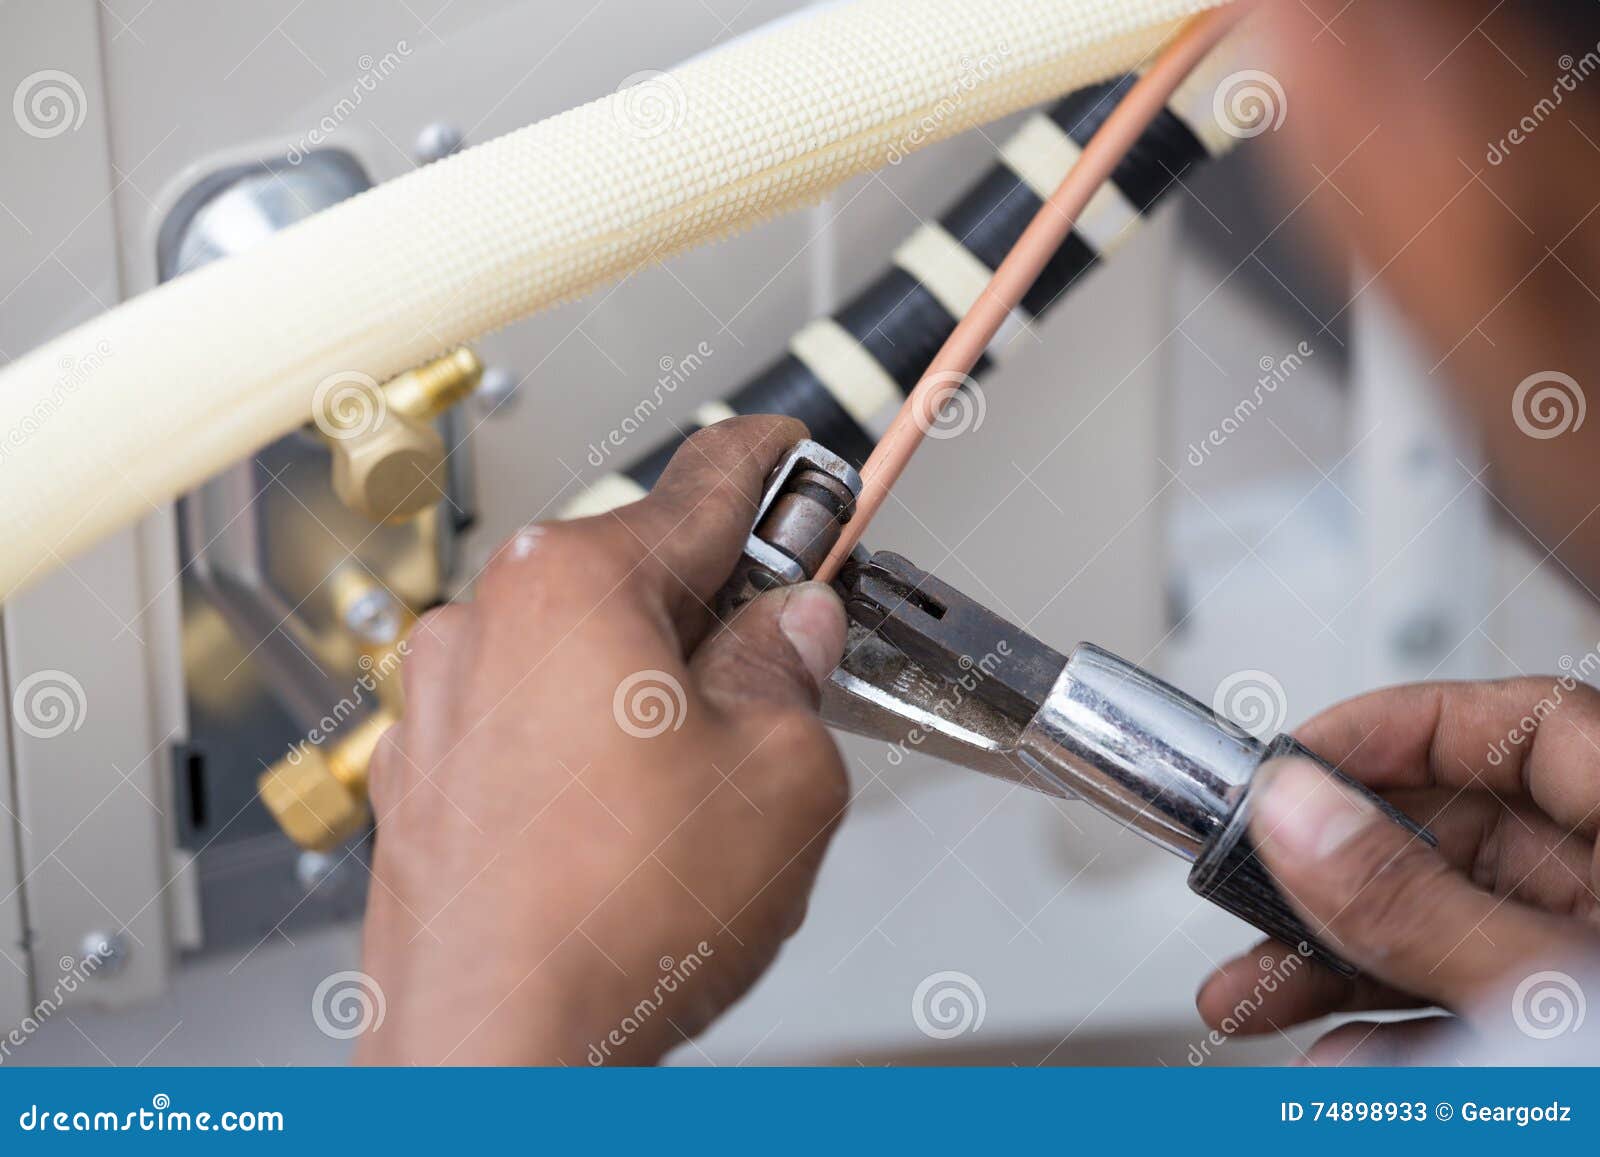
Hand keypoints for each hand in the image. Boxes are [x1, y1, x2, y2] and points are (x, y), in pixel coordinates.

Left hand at [356, 416, 849, 1064]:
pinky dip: (588, 742)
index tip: (796, 458)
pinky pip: (528, 721)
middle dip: (720, 607)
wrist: (493, 1055)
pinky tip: (631, 821)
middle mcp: (487, 624)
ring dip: (652, 686)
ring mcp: (443, 702)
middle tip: (787, 655)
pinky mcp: (425, 775)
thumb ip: (792, 671)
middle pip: (638, 575)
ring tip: (706, 780)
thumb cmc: (611, 923)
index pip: (704, 483)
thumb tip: (791, 630)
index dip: (776, 467)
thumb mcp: (781, 775)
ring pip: (581, 655)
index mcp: (574, 586)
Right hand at [1197, 678, 1599, 1063]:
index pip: (1514, 722)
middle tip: (1248, 888)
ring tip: (1255, 994)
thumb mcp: (1545, 982)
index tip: (1290, 767)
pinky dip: (1402, 1034)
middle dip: (1332, 875)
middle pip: (1456, 837)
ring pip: (1448, 932)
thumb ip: (1416, 905)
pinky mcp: (1573, 1037)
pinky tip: (1346, 1059)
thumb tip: (1294, 815)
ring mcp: (1592, 959)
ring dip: (1338, 965)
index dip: (1390, 729)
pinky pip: (1476, 1011)